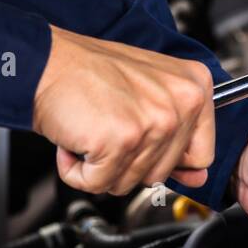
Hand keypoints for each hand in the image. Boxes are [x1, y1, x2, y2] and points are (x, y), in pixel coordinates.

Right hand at [32, 26, 214, 194]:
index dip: (169, 159)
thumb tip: (198, 177)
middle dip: (127, 162)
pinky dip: (77, 171)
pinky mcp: (120, 141)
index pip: (202, 154)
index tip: (145, 141)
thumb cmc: (90, 73)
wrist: (44, 63)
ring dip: (101, 166)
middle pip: (162, 174)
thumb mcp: (149, 91)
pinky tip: (77, 139)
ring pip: (130, 183)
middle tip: (109, 126)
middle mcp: (180, 104)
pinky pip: (98, 184)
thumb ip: (180, 134)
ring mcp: (152, 123)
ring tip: (93, 128)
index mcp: (194, 88)